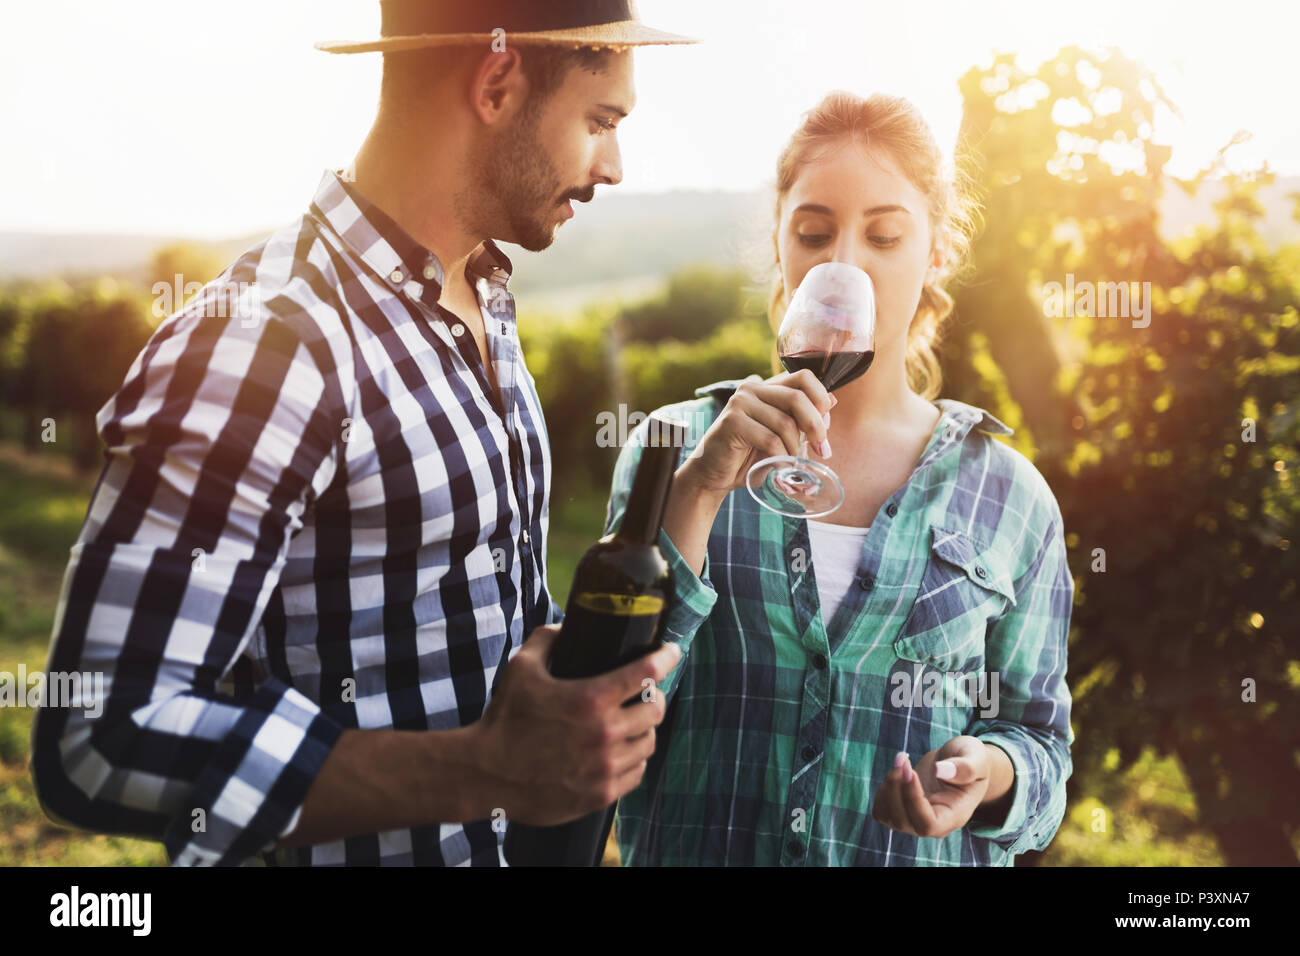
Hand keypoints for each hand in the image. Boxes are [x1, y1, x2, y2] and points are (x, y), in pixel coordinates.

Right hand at [471, 624, 681, 825]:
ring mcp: (606, 767)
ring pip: (649, 742)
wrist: (486, 774)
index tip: (673, 651)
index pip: (646, 672)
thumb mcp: (521, 668)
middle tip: (645, 691)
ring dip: (645, 727)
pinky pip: (637, 772)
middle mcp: (606, 733)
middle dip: (654, 695)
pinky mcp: (602, 794)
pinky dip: (635, 758)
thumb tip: (564, 627)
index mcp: (591, 699)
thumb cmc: (504, 719)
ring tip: (634, 721)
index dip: (666, 657)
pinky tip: (624, 751)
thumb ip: (547, 640)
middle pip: (656, 709)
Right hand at [678, 369, 834, 501]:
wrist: (714, 474)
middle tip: (823, 450)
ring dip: (795, 449)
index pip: (803, 377)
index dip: (820, 398)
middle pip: (797, 398)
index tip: (826, 425)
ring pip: (785, 423)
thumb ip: (800, 418)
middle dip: (815, 426)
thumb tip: (832, 401)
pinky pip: (770, 439)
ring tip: (792, 463)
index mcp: (766, 388)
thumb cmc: (749, 456)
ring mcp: (739, 403)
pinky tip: (779, 467)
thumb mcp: (781, 435)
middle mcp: (751, 389)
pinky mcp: (732, 422)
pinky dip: (780, 458)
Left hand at [871, 736, 991, 837]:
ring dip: (887, 786)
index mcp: (954, 816)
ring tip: (901, 760)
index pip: (928, 824)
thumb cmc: (971, 759)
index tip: (910, 770)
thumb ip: (965, 767)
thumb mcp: (976, 757)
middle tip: (902, 758)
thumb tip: (941, 770)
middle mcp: (934, 824)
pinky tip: (897, 773)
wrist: (959, 762)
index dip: (913, 800)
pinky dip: (882, 791)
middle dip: (895, 789)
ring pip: (888, 816)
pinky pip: (881, 811)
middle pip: (903, 821)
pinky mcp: (902, 810)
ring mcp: (916, 819)